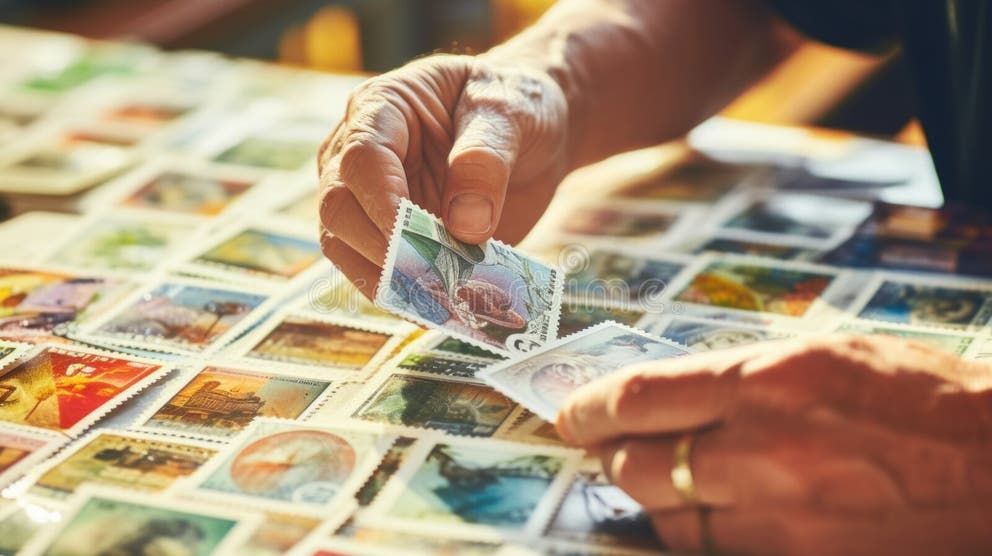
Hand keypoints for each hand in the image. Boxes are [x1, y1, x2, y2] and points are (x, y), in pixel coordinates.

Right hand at [317, 54, 567, 297]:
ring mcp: (367, 200)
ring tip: (444, 300)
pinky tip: (442, 309)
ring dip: (390, 281)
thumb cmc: (515, 107)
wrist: (532, 134)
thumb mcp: (512, 113)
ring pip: (344, 249)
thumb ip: (486, 160)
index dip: (385, 204)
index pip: (360, 159)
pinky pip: (376, 275)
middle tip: (440, 277)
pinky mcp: (386, 239)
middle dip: (383, 250)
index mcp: (382, 107)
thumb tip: (465, 226)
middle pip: (337, 209)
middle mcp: (358, 155)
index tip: (423, 239)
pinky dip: (405, 296)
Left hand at [557, 334, 991, 555]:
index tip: (570, 414)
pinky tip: (715, 511)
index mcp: (772, 380)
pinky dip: (698, 533)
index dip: (588, 409)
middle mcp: (766, 451)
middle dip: (613, 456)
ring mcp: (782, 520)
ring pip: (667, 519)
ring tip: (670, 477)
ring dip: (653, 498)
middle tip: (613, 446)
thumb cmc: (924, 400)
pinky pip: (713, 553)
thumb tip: (668, 393)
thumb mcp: (828, 355)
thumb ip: (741, 377)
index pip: (640, 398)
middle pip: (637, 466)